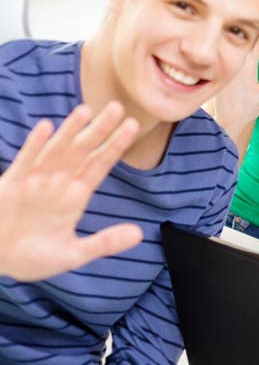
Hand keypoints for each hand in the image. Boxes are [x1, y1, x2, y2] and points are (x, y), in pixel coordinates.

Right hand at [0, 102, 142, 280]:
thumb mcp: (73, 254)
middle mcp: (59, 182)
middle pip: (83, 151)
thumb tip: (139, 235)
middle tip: (118, 107)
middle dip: (100, 130)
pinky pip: (26, 161)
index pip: (100, 164)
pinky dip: (35, 145)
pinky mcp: (12, 185)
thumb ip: (104, 243)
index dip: (115, 145)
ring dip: (70, 131)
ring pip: (57, 150)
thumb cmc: (34, 258)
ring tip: (85, 111)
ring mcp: (36, 181)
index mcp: (76, 195)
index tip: (132, 125)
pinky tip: (46, 127)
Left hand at [212, 28, 258, 153]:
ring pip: (233, 45)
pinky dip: (230, 44)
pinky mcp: (218, 70)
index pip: (257, 42)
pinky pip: (225, 53)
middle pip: (244, 40)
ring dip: (240, 34)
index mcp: (248, 67)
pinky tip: (229, 37)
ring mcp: (225, 66)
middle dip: (251, 26)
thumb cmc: (246, 109)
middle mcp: (235, 63)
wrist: (226, 120)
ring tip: (245, 21)